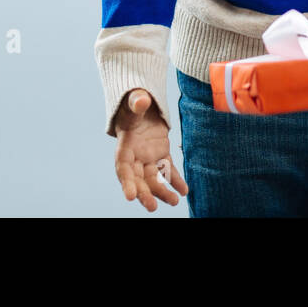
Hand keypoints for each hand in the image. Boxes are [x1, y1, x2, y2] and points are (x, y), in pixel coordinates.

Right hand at [113, 88, 188, 211]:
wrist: (142, 104)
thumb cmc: (134, 103)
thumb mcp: (134, 101)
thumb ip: (136, 102)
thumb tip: (141, 101)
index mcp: (124, 147)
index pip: (123, 168)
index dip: (126, 182)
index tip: (130, 196)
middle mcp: (135, 157)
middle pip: (138, 179)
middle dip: (145, 194)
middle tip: (152, 207)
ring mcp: (148, 158)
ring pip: (154, 179)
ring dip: (162, 191)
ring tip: (174, 201)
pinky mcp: (160, 155)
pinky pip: (168, 170)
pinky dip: (176, 180)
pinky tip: (184, 191)